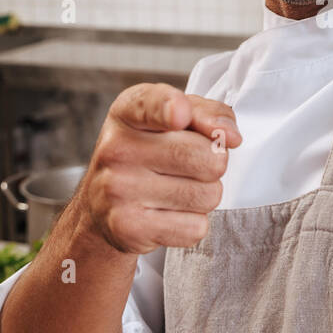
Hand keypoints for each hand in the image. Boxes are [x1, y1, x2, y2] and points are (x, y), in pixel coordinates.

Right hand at [74, 83, 241, 253]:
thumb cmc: (149, 154)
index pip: (151, 105)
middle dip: (214, 164)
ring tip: (176, 190)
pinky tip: (167, 214)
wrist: (103, 206)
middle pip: (206, 156)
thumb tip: (230, 136)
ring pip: (207, 195)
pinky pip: (196, 227)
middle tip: (190, 166)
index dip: (170, 108)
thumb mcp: (174, 119)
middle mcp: (116, 149)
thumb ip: (207, 113)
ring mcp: (118, 190)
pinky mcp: (128, 228)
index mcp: (128, 113)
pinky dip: (192, 224)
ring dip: (204, 195)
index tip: (180, 114)